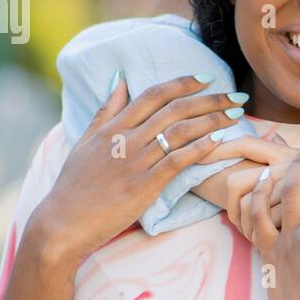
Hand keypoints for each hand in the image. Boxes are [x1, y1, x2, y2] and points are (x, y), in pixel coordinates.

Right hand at [28, 73, 244, 261]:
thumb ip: (106, 110)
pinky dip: (199, 148)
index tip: (206, 77)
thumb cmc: (74, 185)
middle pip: (174, 109)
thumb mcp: (85, 141)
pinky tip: (219, 141)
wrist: (63, 223)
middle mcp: (126, 139)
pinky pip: (177, 161)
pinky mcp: (144, 185)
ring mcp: (135, 161)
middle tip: (235, 95)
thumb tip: (119, 79)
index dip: (182, 83)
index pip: (153, 95)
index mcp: (113, 127)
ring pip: (180, 132)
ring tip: (235, 115)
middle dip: (209, 100)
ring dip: (212, 121)